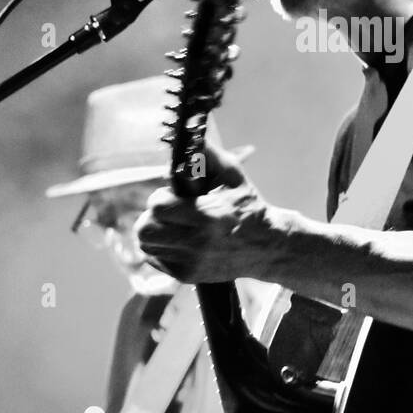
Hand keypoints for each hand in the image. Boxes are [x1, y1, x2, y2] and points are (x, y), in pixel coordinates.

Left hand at [134, 143, 286, 283]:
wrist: (267, 247)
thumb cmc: (248, 207)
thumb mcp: (233, 176)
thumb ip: (208, 155)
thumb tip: (188, 137)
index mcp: (208, 216)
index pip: (158, 207)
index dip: (160, 198)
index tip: (172, 195)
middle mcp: (197, 243)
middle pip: (145, 230)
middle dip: (151, 216)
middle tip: (166, 211)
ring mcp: (191, 262)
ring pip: (146, 246)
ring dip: (153, 232)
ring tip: (170, 224)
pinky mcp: (188, 275)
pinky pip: (155, 260)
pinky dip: (160, 248)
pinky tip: (177, 239)